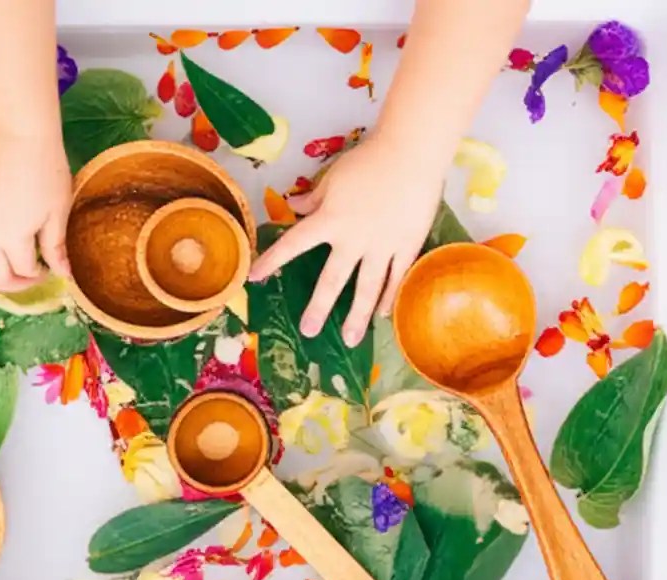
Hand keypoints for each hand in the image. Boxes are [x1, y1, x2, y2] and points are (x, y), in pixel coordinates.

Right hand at [0, 133, 71, 291]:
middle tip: (25, 277)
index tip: (47, 269)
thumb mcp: (58, 212)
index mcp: (13, 240)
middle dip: (13, 284)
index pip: (24, 271)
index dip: (38, 275)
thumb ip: (55, 247)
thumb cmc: (45, 173)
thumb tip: (63, 274)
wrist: (18, 138)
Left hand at [248, 137, 443, 346]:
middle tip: (309, 331)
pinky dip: (388, 297)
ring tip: (351, 339)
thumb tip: (293, 207)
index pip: (294, 245)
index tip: (254, 278)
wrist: (412, 153)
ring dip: (358, 316)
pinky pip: (396, 277)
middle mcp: (353, 239)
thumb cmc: (369, 160)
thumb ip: (313, 198)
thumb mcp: (333, 177)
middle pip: (333, 280)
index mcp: (330, 220)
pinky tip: (381, 314)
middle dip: (319, 308)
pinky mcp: (407, 246)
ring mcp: (382, 246)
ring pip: (368, 288)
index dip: (273, 261)